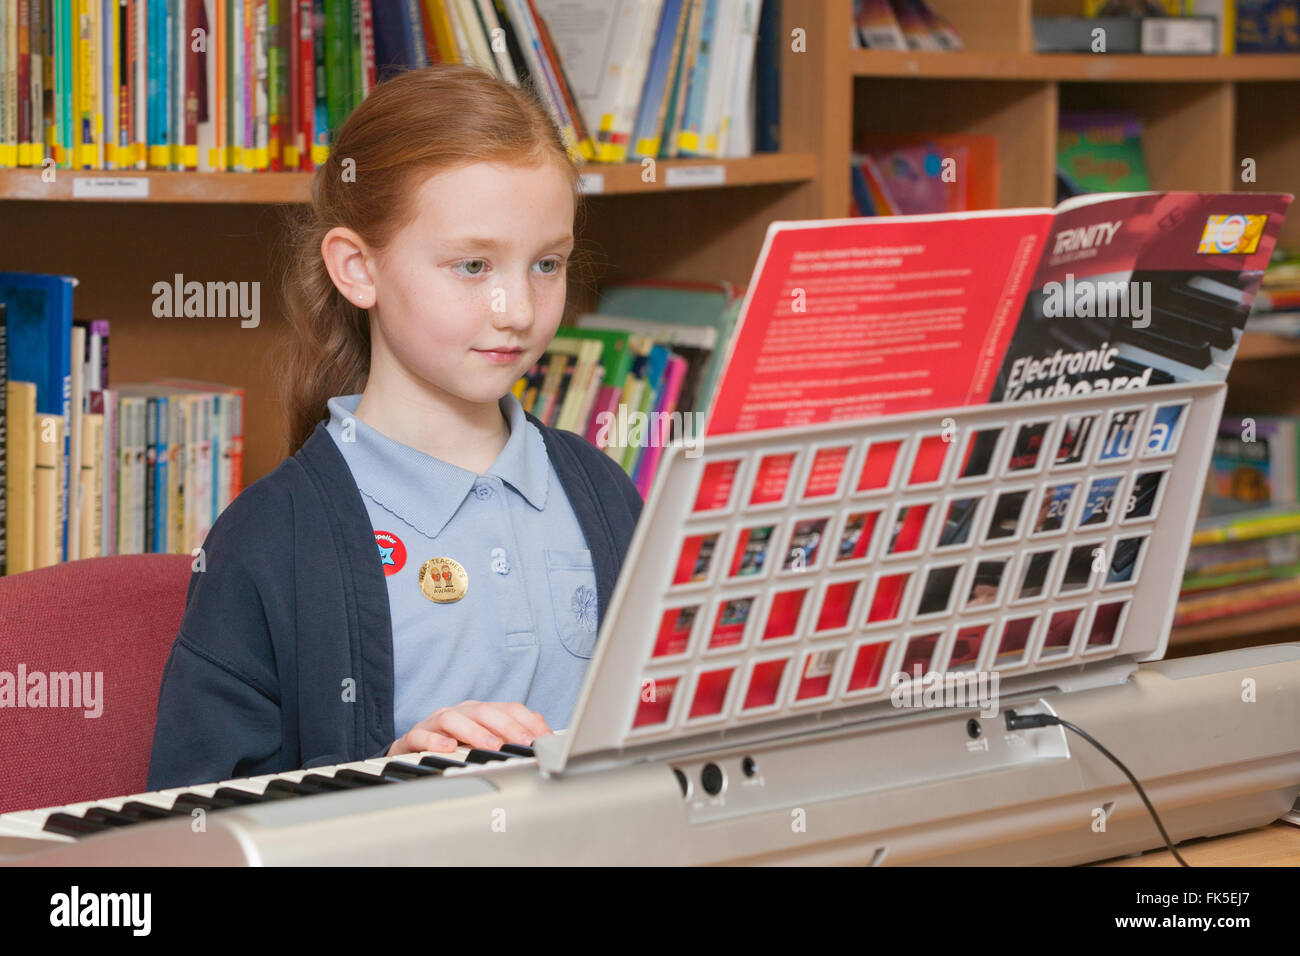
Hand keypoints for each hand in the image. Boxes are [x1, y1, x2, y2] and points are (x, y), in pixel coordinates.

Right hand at [387, 700, 551, 755]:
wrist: (413, 748)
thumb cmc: (456, 742)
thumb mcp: (486, 737)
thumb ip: (514, 735)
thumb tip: (544, 737)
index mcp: (481, 710)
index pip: (509, 708)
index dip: (528, 721)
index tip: (544, 738)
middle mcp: (461, 711)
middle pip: (485, 711)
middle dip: (507, 726)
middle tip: (524, 743)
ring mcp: (436, 722)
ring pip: (455, 719)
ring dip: (475, 732)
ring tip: (492, 746)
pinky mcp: (414, 736)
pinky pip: (422, 735)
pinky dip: (435, 740)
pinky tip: (448, 748)